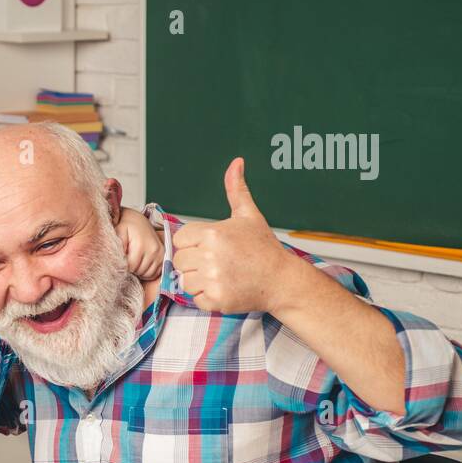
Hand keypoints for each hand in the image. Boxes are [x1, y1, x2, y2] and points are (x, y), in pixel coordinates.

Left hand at [115, 206, 164, 280]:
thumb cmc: (127, 227)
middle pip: (140, 271)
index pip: (131, 267)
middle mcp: (153, 250)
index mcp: (140, 245)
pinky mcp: (164, 256)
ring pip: (148, 274)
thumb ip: (118, 245)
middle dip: (131, 270)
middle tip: (127, 262)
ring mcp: (160, 254)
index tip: (121, 262)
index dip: (124, 267)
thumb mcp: (119, 231)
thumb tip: (118, 259)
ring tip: (134, 263)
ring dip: (140, 272)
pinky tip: (141, 265)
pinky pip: (156, 273)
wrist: (139, 220)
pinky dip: (148, 272)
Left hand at [172, 158, 298, 313]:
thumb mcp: (249, 215)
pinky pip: (194, 298)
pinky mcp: (216, 299)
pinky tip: (223, 288)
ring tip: (219, 275)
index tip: (209, 247)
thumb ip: (236, 189)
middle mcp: (211, 255)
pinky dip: (205, 297)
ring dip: (198, 280)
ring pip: (184, 280)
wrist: (282, 280)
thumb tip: (236, 162)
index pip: (180, 239)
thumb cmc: (264, 248)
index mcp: (213, 233)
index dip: (192, 244)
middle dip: (194, 262)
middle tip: (216, 263)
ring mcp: (213, 279)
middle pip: (179, 260)